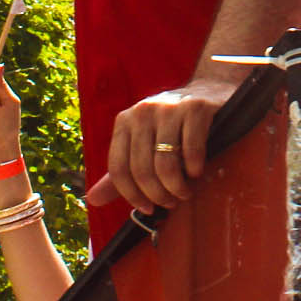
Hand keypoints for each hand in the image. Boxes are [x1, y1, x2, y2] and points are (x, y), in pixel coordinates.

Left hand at [85, 71, 237, 212]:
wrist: (208, 92)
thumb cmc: (172, 126)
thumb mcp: (142, 145)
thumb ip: (120, 173)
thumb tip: (92, 200)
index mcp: (124, 121)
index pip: (118, 169)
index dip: (131, 195)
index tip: (147, 208)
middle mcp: (142, 111)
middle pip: (142, 170)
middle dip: (157, 195)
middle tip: (170, 203)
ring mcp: (169, 108)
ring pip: (165, 164)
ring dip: (176, 187)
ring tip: (184, 193)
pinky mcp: (195, 108)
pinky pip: (191, 149)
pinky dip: (194, 168)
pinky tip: (197, 172)